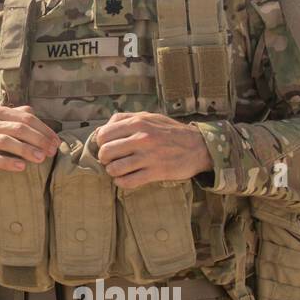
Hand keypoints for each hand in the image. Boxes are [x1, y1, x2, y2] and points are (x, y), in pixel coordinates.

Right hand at [0, 105, 60, 175]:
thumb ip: (15, 117)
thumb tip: (36, 116)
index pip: (25, 117)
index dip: (43, 129)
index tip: (55, 142)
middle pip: (18, 128)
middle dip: (38, 139)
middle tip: (51, 151)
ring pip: (6, 141)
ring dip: (25, 150)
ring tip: (40, 159)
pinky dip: (7, 162)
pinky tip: (20, 167)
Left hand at [93, 111, 211, 187]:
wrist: (198, 146)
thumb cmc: (169, 131)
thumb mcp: (149, 117)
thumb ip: (125, 119)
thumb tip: (102, 129)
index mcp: (138, 123)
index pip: (103, 135)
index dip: (101, 143)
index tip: (108, 146)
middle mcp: (142, 139)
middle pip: (105, 152)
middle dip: (105, 158)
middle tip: (111, 160)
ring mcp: (149, 157)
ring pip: (114, 169)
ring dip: (113, 171)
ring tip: (118, 170)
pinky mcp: (156, 172)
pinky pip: (128, 182)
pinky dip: (122, 182)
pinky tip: (125, 179)